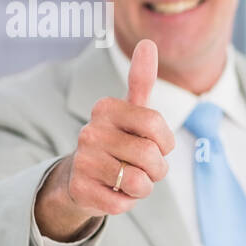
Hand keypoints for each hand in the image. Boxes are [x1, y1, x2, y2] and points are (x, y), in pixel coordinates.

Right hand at [35, 39, 175, 239]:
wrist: (81, 177)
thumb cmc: (118, 143)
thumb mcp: (131, 112)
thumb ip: (141, 80)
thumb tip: (147, 42)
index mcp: (105, 108)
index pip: (157, 125)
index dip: (164, 142)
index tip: (153, 142)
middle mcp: (90, 131)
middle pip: (151, 156)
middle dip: (156, 168)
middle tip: (141, 166)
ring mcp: (82, 161)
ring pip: (139, 182)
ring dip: (142, 187)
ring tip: (126, 178)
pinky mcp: (80, 190)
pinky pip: (123, 203)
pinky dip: (126, 202)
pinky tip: (112, 191)